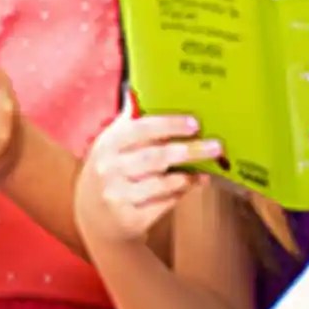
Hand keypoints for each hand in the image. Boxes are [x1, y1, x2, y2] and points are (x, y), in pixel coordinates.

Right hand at [75, 111, 220, 242]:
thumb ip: (129, 120)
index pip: (140, 129)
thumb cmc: (111, 170)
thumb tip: (140, 88)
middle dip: (189, 151)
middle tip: (215, 146)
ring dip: (188, 176)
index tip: (195, 124)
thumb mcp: (111, 144)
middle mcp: (109, 169)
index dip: (169, 125)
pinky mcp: (129, 219)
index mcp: (108, 144)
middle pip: (156, 157)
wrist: (93, 217)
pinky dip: (181, 193)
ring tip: (207, 168)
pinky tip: (195, 183)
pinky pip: (163, 204)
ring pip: (162, 184)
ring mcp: (117, 196)